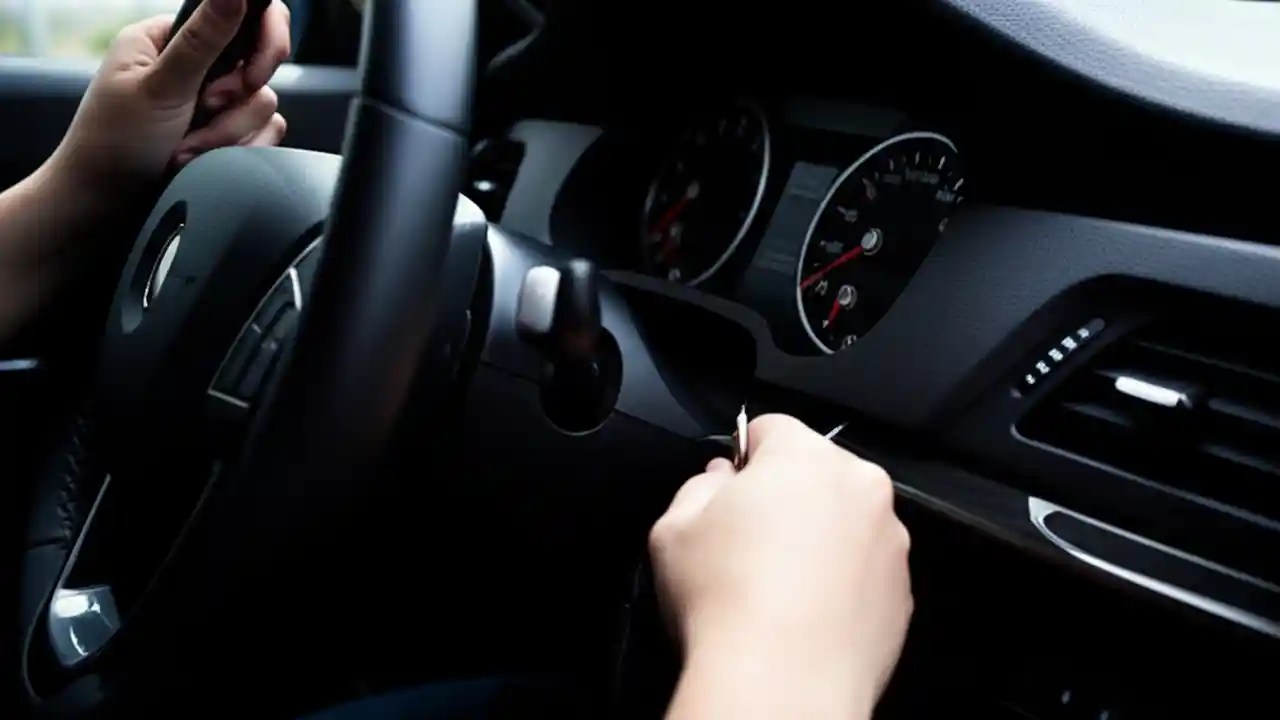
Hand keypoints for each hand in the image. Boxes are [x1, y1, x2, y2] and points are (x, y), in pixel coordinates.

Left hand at [50, 0, 290, 200]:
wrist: (104, 208)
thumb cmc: (112, 144)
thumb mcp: (160, 87)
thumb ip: (203, 39)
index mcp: (169, 38)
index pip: (242, 16)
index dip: (265, 40)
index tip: (256, 71)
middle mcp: (194, 67)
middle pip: (260, 67)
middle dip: (235, 101)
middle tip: (205, 110)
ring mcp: (211, 105)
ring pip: (263, 107)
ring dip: (226, 135)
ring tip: (184, 149)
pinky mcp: (223, 137)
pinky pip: (261, 138)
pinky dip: (234, 153)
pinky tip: (198, 161)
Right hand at [650, 414, 912, 719]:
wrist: (781, 686)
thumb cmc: (724, 601)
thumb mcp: (673, 528)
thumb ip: (698, 486)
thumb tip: (720, 480)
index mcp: (806, 458)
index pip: (771, 427)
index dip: (741, 457)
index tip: (727, 491)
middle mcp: (861, 489)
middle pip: (814, 473)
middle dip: (782, 497)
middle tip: (744, 543)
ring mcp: (890, 543)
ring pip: (843, 521)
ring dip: (815, 538)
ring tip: (773, 586)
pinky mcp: (901, 593)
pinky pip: (864, 569)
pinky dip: (838, 581)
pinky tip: (802, 613)